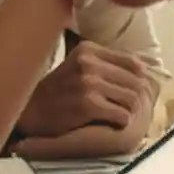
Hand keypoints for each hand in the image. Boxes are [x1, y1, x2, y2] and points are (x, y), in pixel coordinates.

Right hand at [17, 41, 152, 137]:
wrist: (29, 111)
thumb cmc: (58, 90)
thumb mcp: (78, 66)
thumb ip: (106, 63)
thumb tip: (144, 68)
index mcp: (89, 50)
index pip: (133, 63)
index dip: (140, 79)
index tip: (135, 90)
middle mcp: (89, 63)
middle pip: (135, 81)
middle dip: (136, 97)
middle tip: (130, 108)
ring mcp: (88, 83)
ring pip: (131, 99)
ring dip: (129, 111)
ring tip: (120, 115)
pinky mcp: (87, 104)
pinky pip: (121, 115)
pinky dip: (120, 122)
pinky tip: (112, 123)